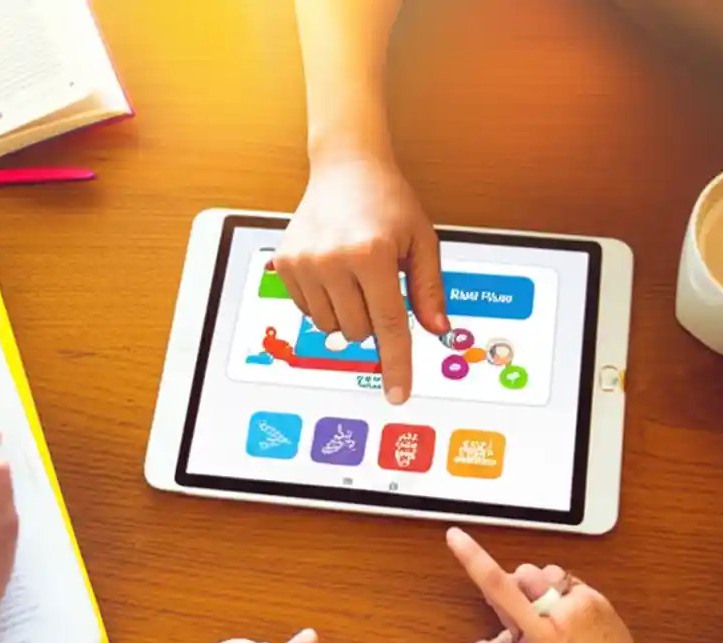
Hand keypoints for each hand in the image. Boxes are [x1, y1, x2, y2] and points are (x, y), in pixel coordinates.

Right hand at [276, 154, 447, 403]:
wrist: (346, 168)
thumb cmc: (387, 201)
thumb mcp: (421, 240)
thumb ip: (429, 289)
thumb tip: (436, 330)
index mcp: (371, 254)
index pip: (389, 324)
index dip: (397, 363)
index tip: (398, 393)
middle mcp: (333, 260)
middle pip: (358, 331)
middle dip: (373, 318)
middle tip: (377, 284)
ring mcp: (304, 263)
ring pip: (331, 326)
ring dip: (348, 312)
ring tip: (354, 276)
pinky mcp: (285, 264)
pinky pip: (308, 311)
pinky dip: (325, 302)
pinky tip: (333, 273)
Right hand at [446, 529, 707, 642]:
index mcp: (547, 636)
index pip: (501, 589)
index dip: (474, 559)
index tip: (456, 536)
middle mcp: (568, 610)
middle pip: (524, 574)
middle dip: (514, 593)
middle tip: (523, 632)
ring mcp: (588, 602)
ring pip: (545, 576)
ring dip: (536, 595)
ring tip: (546, 631)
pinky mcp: (601, 601)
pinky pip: (566, 583)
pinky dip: (557, 599)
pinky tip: (564, 628)